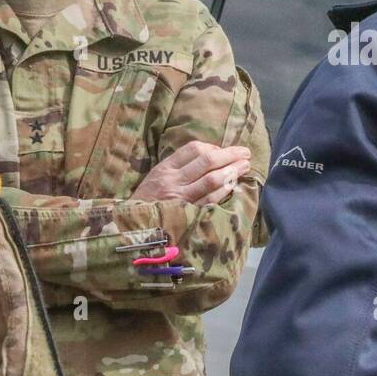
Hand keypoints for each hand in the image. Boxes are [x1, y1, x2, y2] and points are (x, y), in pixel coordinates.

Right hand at [131, 140, 251, 205]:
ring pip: (212, 180)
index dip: (212, 147)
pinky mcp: (188, 215)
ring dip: (232, 171)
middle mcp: (173, 181)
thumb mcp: (155, 178)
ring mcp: (181, 199)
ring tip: (245, 166)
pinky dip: (224, 190)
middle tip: (245, 153)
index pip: (193, 149)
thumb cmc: (146, 202)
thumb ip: (178, 167)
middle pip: (207, 161)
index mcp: (164, 169)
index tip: (222, 150)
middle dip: (229, 155)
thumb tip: (209, 155)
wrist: (131, 229)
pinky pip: (211, 200)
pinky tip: (234, 185)